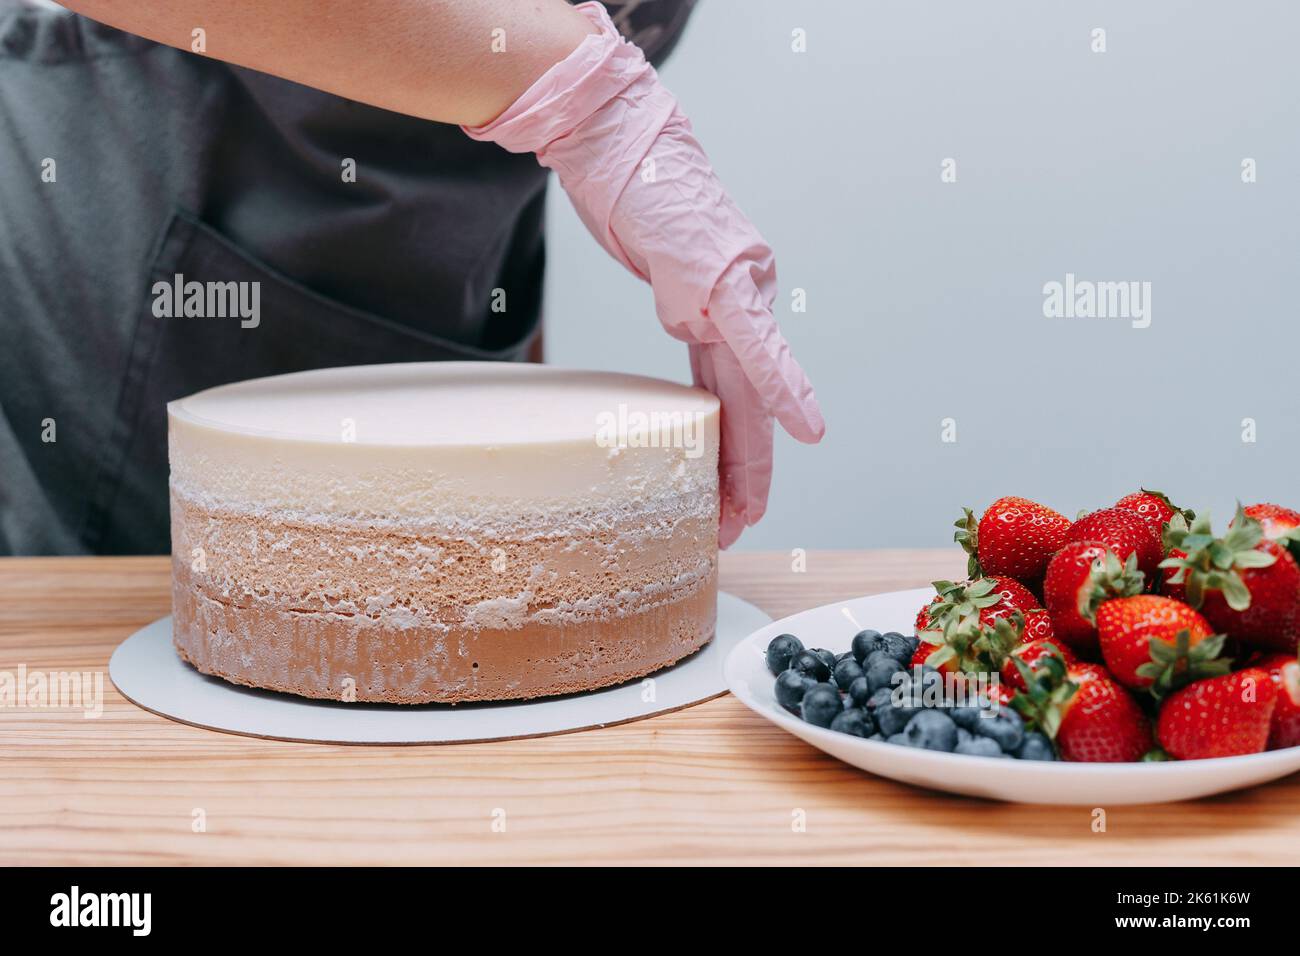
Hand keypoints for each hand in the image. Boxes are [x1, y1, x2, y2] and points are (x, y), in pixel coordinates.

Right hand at [465, 1, 823, 546]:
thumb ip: (675, 296)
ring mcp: (733, 291)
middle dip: (745, 471)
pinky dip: (782, 388)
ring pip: (752, 389)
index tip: (731, 496)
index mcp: (724, 306)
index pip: (732, 392)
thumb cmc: (630, 192)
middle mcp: (741, 302)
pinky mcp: (720, 280)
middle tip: (740, 524)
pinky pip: (755, 347)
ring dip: (753, 453)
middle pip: (748, 404)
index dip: (734, 448)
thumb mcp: (654, 260)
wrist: (617, 137)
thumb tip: (675, 322)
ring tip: (750, 508)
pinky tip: (806, 428)